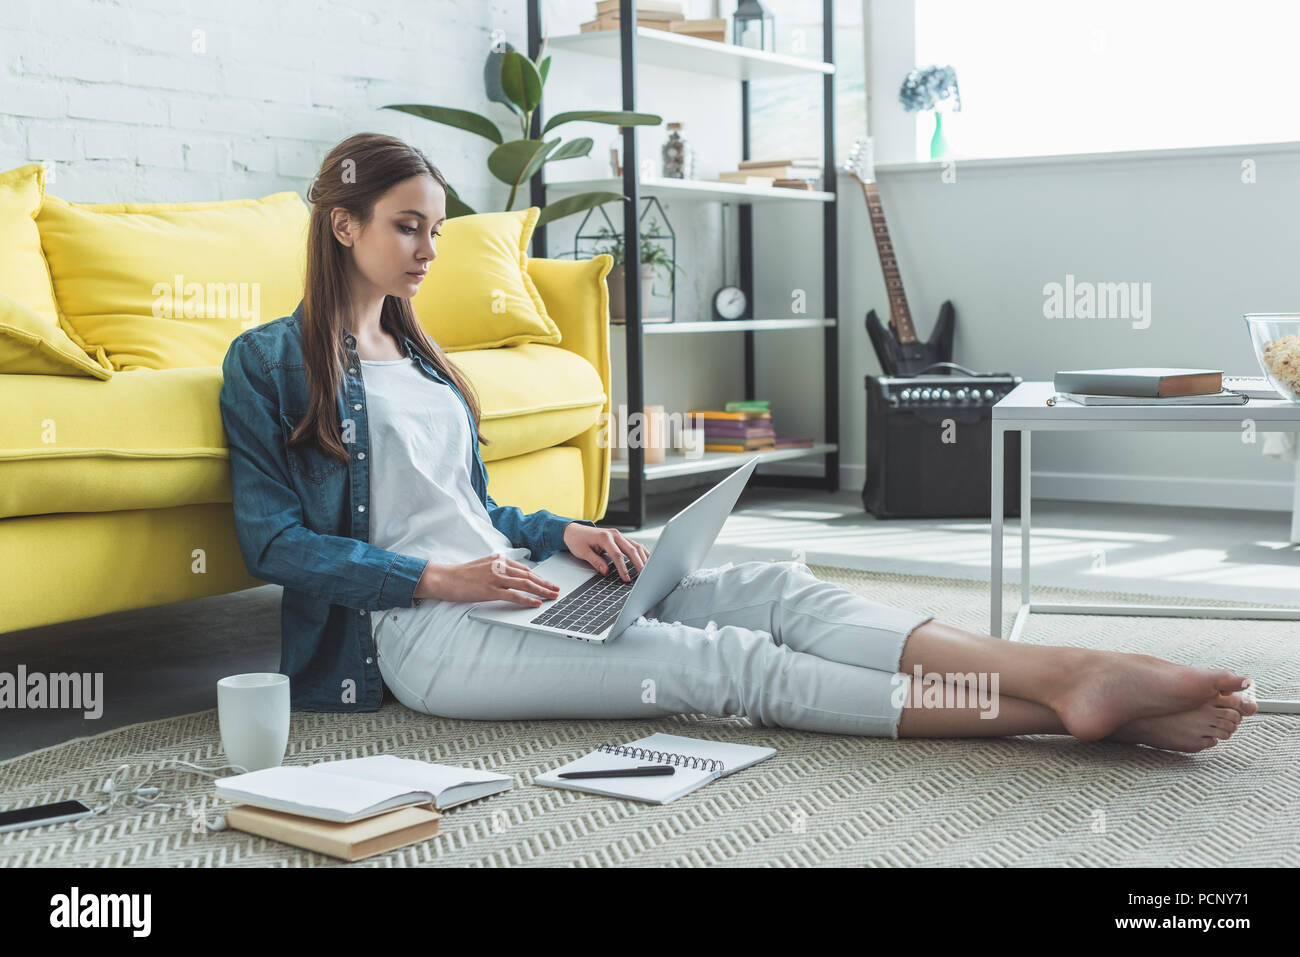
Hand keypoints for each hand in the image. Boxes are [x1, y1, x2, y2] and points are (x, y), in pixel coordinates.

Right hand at [416, 554, 560, 607]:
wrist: (444, 578)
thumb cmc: (462, 574)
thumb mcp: (483, 565)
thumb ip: (499, 569)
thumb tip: (514, 577)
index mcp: (499, 559)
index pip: (524, 569)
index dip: (539, 577)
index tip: (548, 583)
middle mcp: (499, 566)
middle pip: (528, 575)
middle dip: (545, 583)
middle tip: (556, 590)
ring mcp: (495, 578)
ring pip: (525, 584)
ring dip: (541, 591)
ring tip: (551, 597)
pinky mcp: (490, 590)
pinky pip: (513, 595)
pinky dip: (527, 599)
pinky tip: (535, 603)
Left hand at [563, 522, 649, 582]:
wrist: (575, 531)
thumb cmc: (578, 541)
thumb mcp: (583, 552)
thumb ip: (595, 561)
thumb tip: (605, 571)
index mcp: (604, 537)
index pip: (617, 555)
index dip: (623, 568)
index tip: (626, 579)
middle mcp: (614, 535)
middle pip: (631, 549)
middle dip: (639, 563)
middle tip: (643, 576)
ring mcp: (619, 535)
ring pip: (636, 546)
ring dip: (643, 558)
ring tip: (648, 570)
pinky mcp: (621, 538)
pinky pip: (635, 545)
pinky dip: (642, 552)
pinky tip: (647, 560)